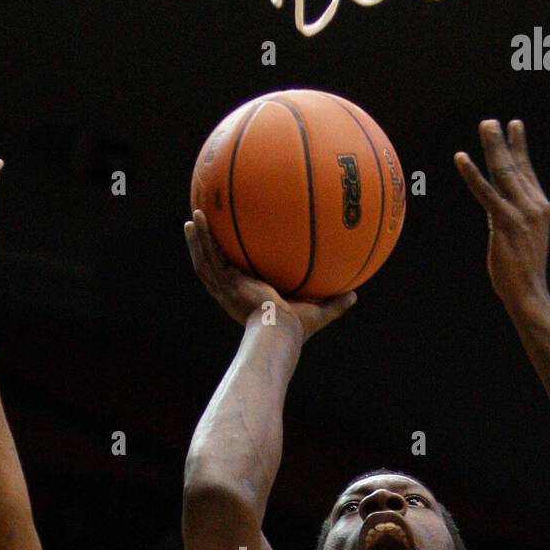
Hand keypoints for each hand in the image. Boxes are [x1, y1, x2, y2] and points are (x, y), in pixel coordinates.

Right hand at [184, 209, 355, 344]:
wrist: (279, 330)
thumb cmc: (296, 328)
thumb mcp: (317, 311)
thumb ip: (334, 302)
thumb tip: (355, 294)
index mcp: (248, 299)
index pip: (236, 279)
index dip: (230, 266)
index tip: (229, 251)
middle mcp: (233, 293)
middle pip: (214, 267)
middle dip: (207, 248)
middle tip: (204, 229)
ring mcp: (226, 287)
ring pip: (205, 260)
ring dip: (198, 240)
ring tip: (193, 218)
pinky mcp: (225, 281)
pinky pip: (209, 256)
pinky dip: (201, 238)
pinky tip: (197, 219)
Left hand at [455, 120, 549, 314]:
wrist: (530, 293)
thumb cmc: (523, 273)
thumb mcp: (521, 241)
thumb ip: (509, 221)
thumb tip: (496, 213)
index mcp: (540, 207)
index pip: (527, 171)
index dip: (520, 148)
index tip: (516, 126)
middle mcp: (534, 204)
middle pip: (515, 166)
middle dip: (503, 141)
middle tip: (491, 121)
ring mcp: (521, 212)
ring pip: (503, 172)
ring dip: (492, 147)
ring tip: (485, 125)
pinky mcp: (505, 222)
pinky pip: (485, 193)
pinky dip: (472, 174)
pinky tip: (462, 158)